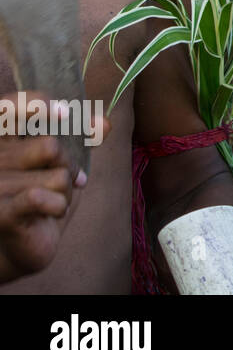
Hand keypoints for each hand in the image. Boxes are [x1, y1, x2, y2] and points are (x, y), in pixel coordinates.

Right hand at [0, 93, 100, 282]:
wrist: (21, 244)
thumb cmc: (40, 197)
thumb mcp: (61, 163)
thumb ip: (81, 140)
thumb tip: (105, 122)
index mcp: (1, 140)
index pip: (8, 108)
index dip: (35, 105)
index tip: (65, 112)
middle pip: (49, 146)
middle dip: (66, 166)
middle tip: (56, 182)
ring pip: (55, 174)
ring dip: (64, 190)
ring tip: (48, 201)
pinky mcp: (0, 213)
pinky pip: (43, 196)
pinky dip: (59, 206)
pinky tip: (50, 213)